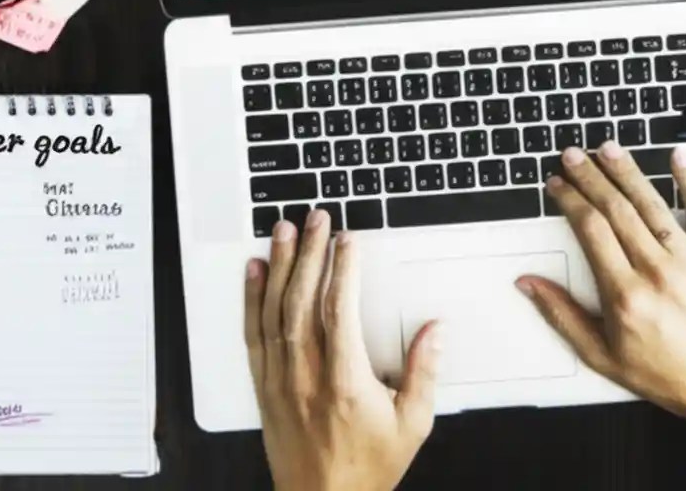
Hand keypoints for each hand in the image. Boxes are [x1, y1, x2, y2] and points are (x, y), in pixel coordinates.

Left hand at [244, 211, 441, 490]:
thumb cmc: (367, 469)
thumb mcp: (412, 425)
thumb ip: (424, 373)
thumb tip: (434, 330)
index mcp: (346, 383)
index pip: (340, 311)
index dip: (343, 270)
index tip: (348, 241)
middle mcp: (308, 377)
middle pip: (303, 302)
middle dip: (308, 254)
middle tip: (314, 220)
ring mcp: (281, 381)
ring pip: (274, 312)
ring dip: (278, 268)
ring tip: (282, 232)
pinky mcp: (265, 387)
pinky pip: (253, 336)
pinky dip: (251, 300)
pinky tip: (254, 273)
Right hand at [516, 143, 685, 429]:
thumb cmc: (673, 376)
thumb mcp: (604, 357)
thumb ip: (563, 316)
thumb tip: (529, 284)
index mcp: (624, 294)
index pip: (590, 230)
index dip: (569, 201)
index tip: (557, 185)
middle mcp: (656, 269)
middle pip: (615, 209)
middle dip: (590, 177)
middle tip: (573, 155)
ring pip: (651, 202)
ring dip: (627, 171)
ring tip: (608, 148)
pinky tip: (678, 155)